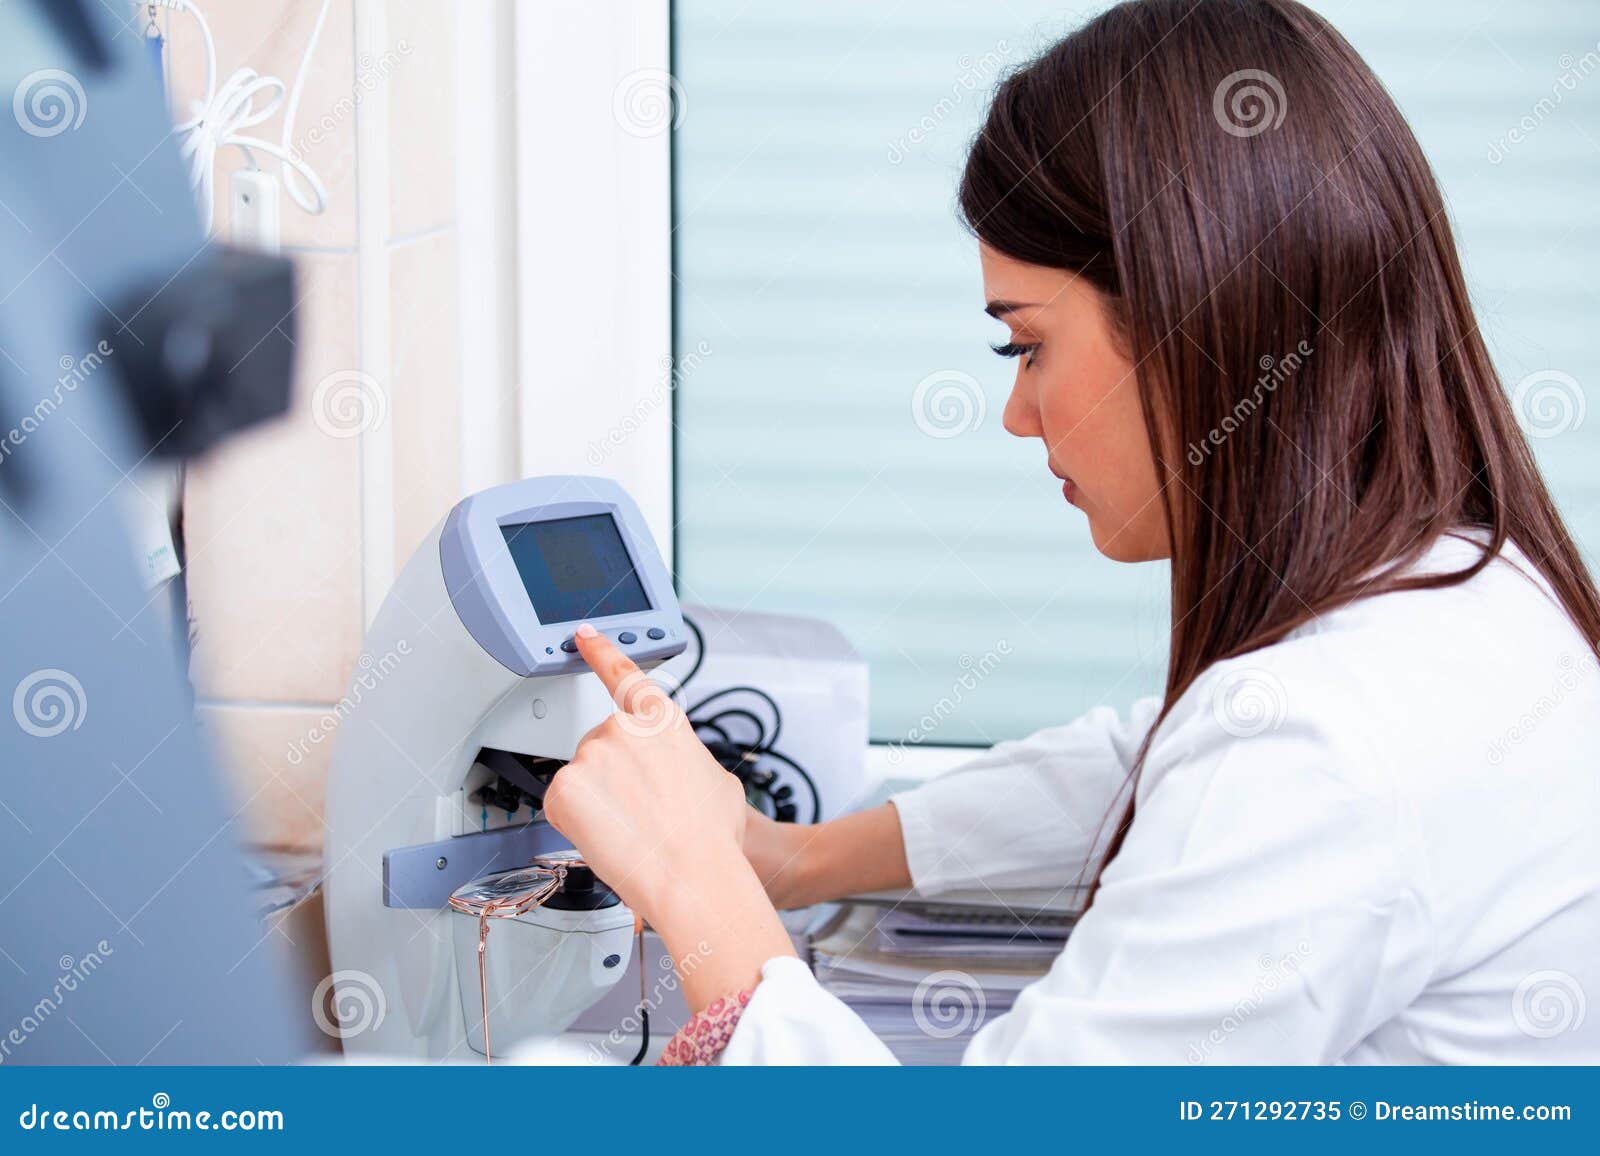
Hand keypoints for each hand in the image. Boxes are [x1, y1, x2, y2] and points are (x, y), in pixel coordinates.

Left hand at [542, 624, 797, 1012]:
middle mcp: (622, 728)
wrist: (692, 876)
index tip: (582, 635)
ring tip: (632, 830)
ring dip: (597, 802)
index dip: (600, 651)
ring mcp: (590, 755)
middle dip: (612, 777)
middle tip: (641, 812)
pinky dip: (578, 824)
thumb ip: (686, 759)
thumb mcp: (717, 782)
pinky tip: (610, 837)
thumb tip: (678, 770)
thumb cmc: (712, 838)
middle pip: (602, 747)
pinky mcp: (563, 788)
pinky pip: (563, 806)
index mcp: (662, 719)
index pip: (623, 674)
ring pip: (583, 779)